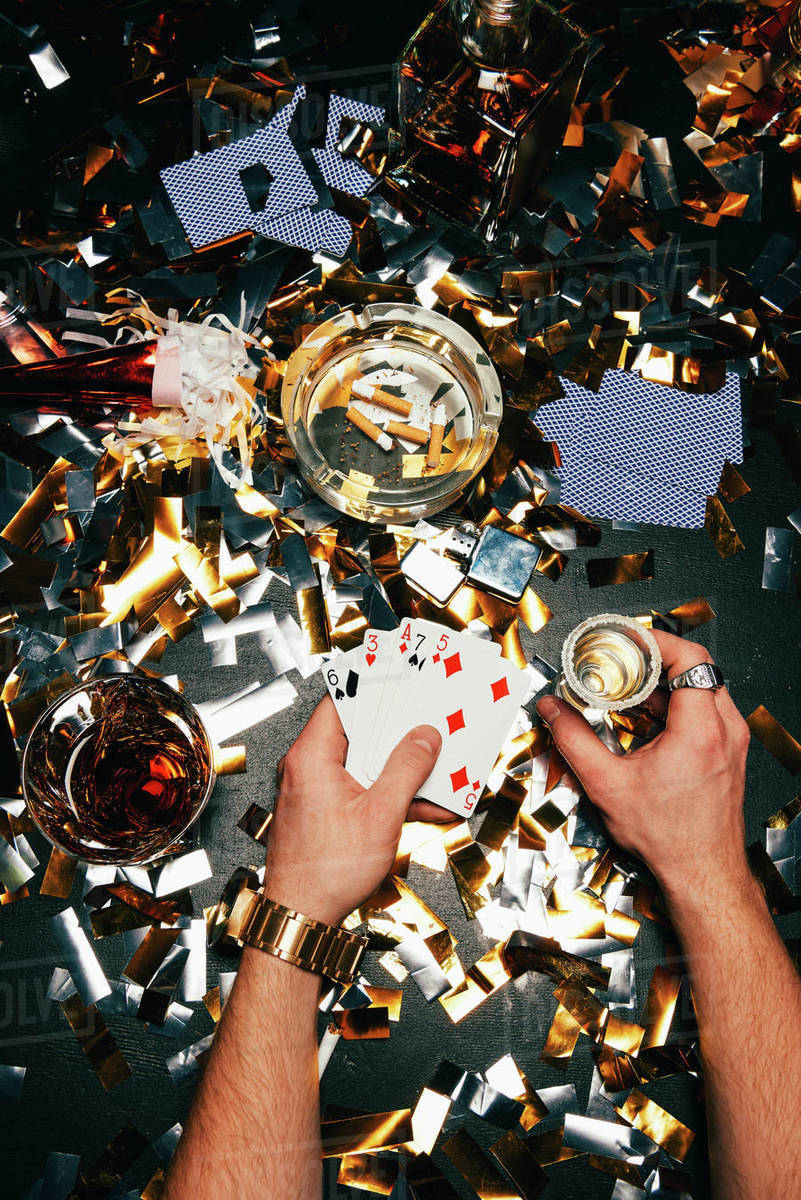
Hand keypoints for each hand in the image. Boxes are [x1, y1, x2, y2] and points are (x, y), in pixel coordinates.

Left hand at [263, 696, 445, 924]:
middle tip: (429, 717)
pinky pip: (363, 789)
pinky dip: (391, 795)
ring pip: (366, 764)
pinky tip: (428, 806)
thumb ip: (406, 769)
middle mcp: (308, 768)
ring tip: (440, 767)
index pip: (341, 701)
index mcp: (312, 757)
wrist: (301, 919)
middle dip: (399, 729)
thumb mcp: (380, 814)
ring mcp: (317, 790)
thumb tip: (425, 736)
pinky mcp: (326, 811)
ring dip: (402, 769)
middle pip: (359, 731)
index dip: (373, 686)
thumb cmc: (325, 872)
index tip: (402, 676)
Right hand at [535, 629, 750, 898]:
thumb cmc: (667, 837)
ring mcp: (732, 741)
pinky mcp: (729, 752)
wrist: (702, 873)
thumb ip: (574, 740)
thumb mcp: (608, 785)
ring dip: (666, 684)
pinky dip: (677, 705)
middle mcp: (725, 729)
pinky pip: (707, 710)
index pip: (691, 658)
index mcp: (701, 730)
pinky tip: (647, 719)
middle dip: (656, 660)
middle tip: (623, 660)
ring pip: (703, 688)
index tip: (628, 638)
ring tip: (631, 689)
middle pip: (698, 668)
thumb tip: (551, 709)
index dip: (657, 640)